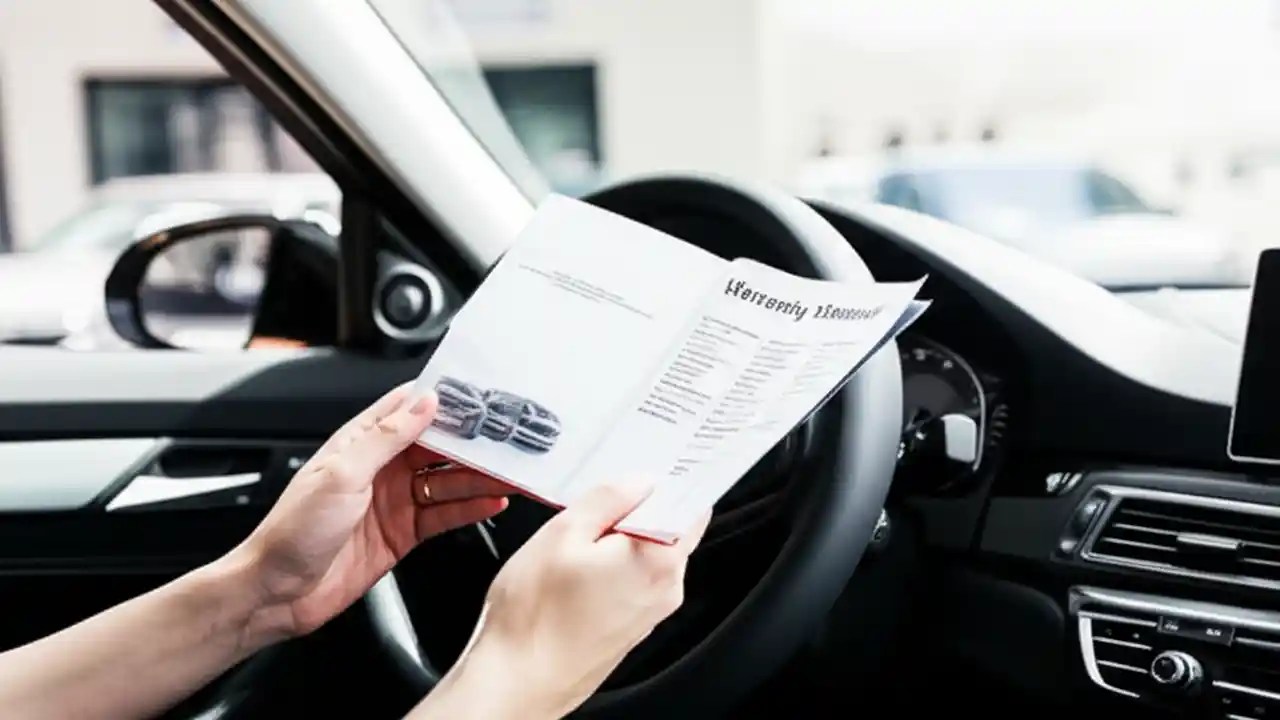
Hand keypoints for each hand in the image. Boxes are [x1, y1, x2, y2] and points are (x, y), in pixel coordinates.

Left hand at [230, 382, 509, 638]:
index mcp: (360, 443)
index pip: (409, 410)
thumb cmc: (292, 531)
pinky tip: (493, 502)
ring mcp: (394, 501)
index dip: (445, 402)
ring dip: (480, 477)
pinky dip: (472, 509)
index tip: (482, 398)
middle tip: (509, 441)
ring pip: (448, 481)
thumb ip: (386, 438)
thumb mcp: (342, 474)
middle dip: (474, 443)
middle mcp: (381, 468)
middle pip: (438, 447)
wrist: (277, 592)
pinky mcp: (403, 533)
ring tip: (511, 474)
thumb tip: (424, 403)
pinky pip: (445, 515)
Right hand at [430, 478, 709, 718]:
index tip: (649, 461)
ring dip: (625, 535)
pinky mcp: (632, 626)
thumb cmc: (534, 618)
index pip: (689, 501)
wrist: (517, 683)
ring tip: (581, 531)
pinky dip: (617, 563)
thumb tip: (637, 480)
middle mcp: (665, 588)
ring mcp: (651, 611)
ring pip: (652, 552)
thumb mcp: (563, 534)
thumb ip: (607, 498)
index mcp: (658, 558)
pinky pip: (636, 579)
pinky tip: (581, 563)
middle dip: (644, 504)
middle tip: (604, 491)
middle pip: (673, 526)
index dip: (670, 476)